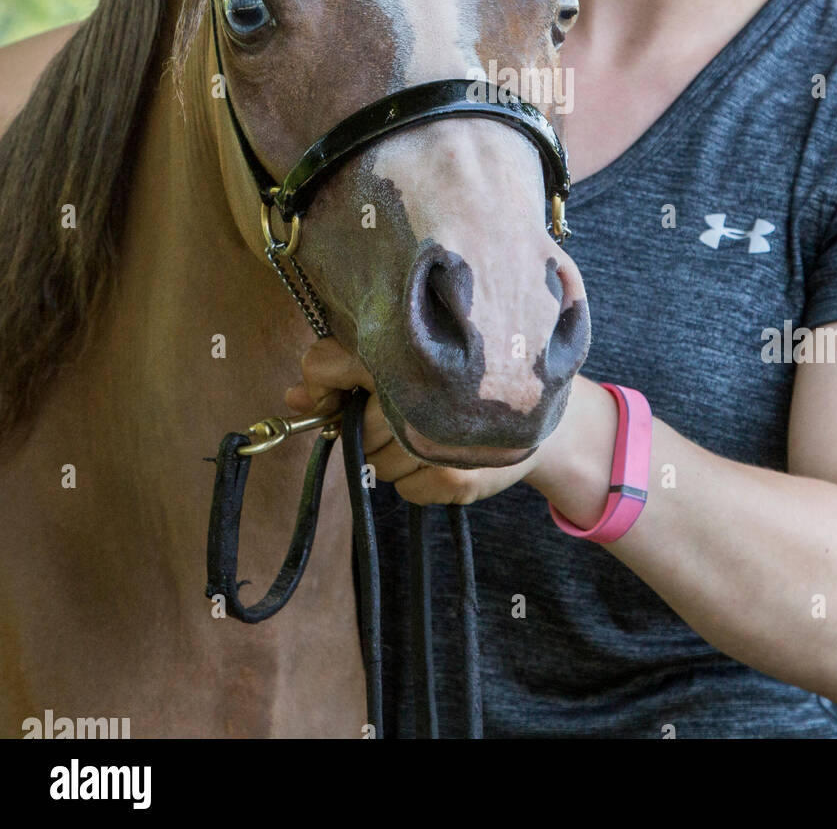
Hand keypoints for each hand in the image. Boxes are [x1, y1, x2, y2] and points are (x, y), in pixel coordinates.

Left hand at [284, 338, 546, 506]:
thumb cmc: (464, 383)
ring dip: (397, 457)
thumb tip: (290, 399)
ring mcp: (436, 437)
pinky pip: (405, 490)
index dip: (320, 386)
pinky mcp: (452, 477)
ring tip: (436, 435)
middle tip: (409, 414)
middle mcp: (419, 388)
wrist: (545, 415)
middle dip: (371, 429)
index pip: (325, 364)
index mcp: (404, 348)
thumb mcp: (409, 365)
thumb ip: (345, 375)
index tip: (334, 397)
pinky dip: (421, 481)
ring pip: (375, 465)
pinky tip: (451, 457)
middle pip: (354, 428)